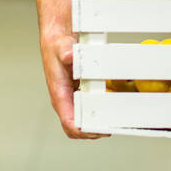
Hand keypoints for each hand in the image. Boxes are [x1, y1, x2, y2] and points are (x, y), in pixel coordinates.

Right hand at [40, 24, 106, 139]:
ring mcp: (72, 97)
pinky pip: (90, 107)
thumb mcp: (60, 46)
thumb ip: (66, 51)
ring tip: (115, 117)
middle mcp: (65, 99)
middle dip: (95, 130)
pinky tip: (113, 103)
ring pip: (84, 119)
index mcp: (59, 94)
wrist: (57, 39)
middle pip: (78, 127)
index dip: (85, 131)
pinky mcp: (80, 92)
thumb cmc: (56, 46)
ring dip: (99, 121)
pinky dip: (102, 108)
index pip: (69, 122)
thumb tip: (70, 55)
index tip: (101, 130)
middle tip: (113, 126)